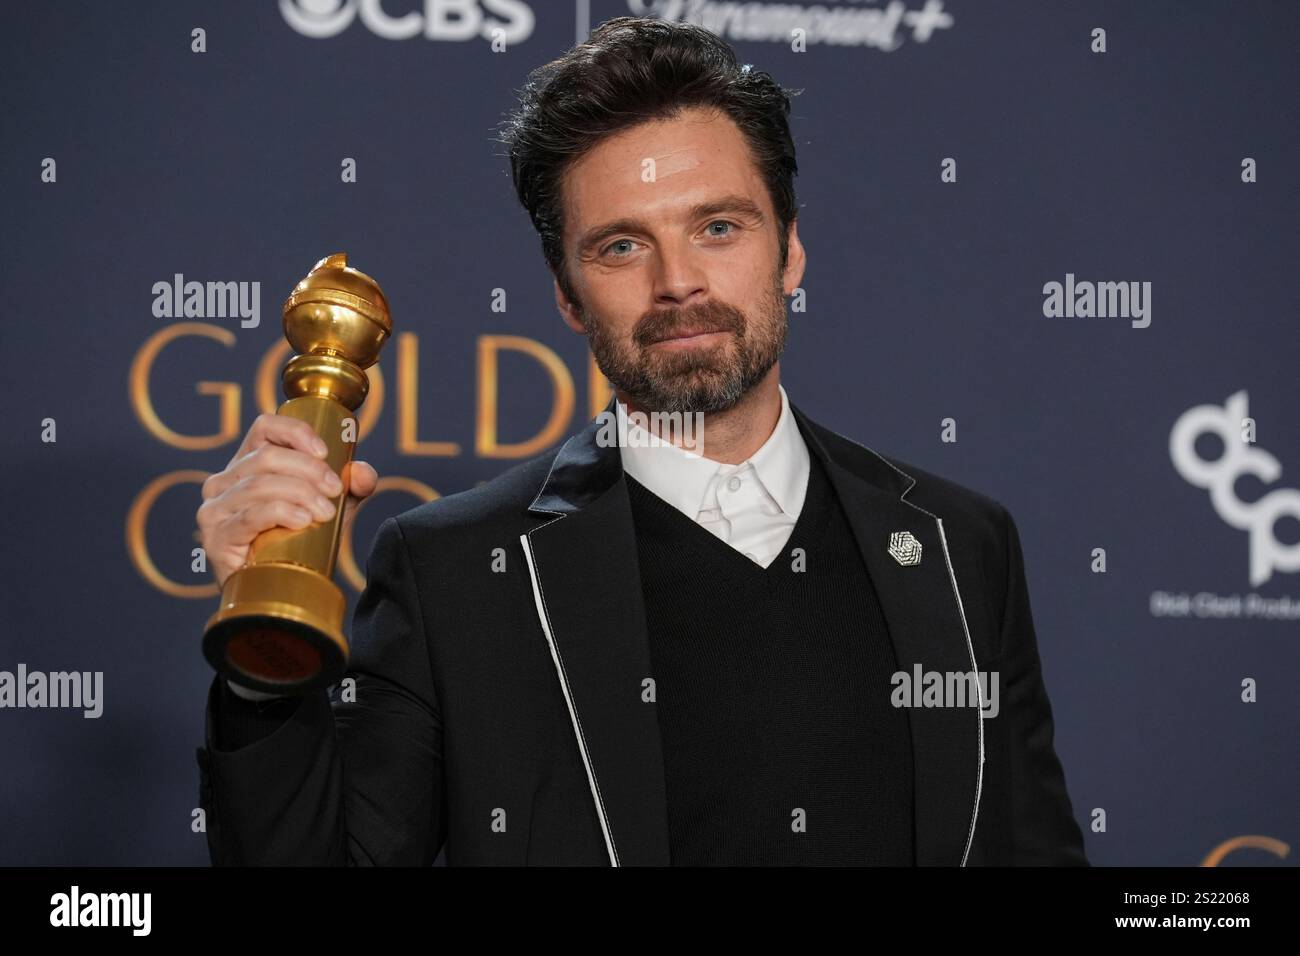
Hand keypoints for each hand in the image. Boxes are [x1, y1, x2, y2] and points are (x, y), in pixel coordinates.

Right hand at [196, 413, 378, 588]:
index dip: (295, 432)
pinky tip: (303, 520)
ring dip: (301, 493)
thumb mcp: (330, 508)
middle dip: (309, 470)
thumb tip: (362, 473)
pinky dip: (281, 513)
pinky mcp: (217, 538)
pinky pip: (251, 515)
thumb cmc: (299, 544)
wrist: (278, 594)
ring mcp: (215, 510)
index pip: (264, 428)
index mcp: (246, 465)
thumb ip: (350, 488)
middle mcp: (222, 482)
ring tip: (325, 512)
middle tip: (335, 491)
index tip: (326, 452)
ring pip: (260, 484)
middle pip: (266, 457)